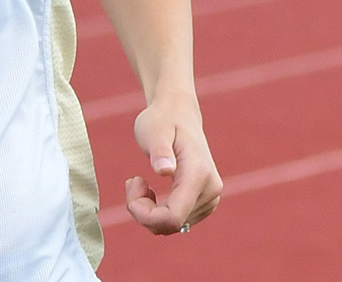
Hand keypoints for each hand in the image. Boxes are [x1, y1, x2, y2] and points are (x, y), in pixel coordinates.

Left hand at [126, 103, 221, 235]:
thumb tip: (165, 171)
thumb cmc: (162, 120)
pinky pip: (176, 222)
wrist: (179, 114)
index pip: (173, 217)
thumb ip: (159, 150)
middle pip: (171, 224)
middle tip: (132, 181)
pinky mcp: (205, 204)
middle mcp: (210, 190)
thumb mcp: (154, 130)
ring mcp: (210, 199)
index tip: (131, 185)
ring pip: (172, 226)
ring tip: (141, 181)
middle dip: (143, 210)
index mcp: (199, 174)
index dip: (145, 215)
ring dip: (149, 211)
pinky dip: (158, 212)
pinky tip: (152, 191)